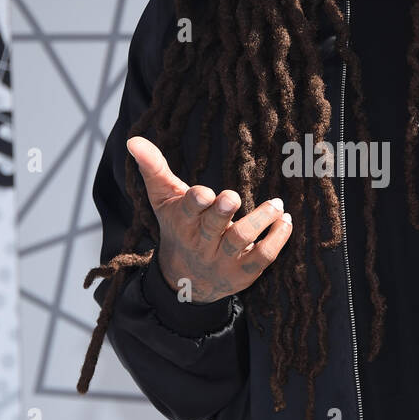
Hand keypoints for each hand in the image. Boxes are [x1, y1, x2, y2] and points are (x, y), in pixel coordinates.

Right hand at [126, 135, 292, 299]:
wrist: (187, 279)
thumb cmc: (179, 227)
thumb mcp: (164, 199)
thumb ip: (153, 169)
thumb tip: (133, 140)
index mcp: (182, 222)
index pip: (188, 211)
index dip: (196, 203)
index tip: (204, 193)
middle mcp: (202, 243)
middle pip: (212, 228)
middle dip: (222, 213)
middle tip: (232, 197)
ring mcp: (223, 259)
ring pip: (241, 241)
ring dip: (260, 221)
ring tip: (276, 205)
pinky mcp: (244, 271)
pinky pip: (263, 257)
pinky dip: (277, 239)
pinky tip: (285, 220)